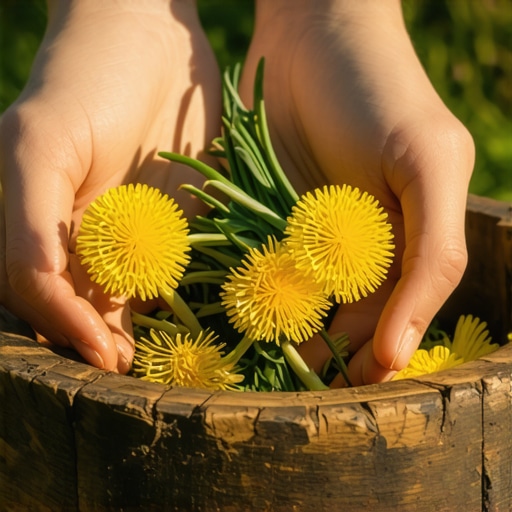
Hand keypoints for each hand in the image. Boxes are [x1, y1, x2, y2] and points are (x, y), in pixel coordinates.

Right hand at [0, 0, 220, 371]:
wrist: (151, 48)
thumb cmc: (86, 83)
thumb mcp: (42, 142)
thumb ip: (29, 216)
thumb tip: (38, 284)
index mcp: (35, 221)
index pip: (39, 292)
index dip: (66, 326)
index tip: (103, 355)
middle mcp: (73, 236)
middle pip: (75, 306)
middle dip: (96, 341)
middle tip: (126, 368)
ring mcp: (121, 236)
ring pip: (117, 301)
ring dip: (131, 336)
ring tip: (150, 365)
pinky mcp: (166, 229)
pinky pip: (163, 278)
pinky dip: (170, 306)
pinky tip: (181, 327)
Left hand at [240, 0, 474, 383]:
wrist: (311, 35)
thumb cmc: (379, 91)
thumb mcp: (428, 163)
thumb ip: (434, 251)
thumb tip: (400, 346)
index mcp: (410, 238)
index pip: (398, 312)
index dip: (378, 351)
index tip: (351, 385)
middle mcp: (364, 243)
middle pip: (350, 315)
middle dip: (328, 350)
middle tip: (299, 383)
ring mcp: (314, 233)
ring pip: (305, 300)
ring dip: (287, 332)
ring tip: (264, 365)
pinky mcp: (272, 217)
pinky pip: (264, 267)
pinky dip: (255, 295)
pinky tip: (240, 319)